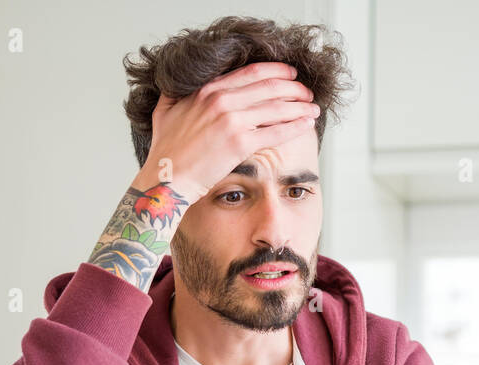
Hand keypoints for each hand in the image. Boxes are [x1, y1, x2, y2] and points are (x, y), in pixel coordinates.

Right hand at [132, 62, 319, 202]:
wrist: (167, 178)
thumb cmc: (165, 149)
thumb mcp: (165, 110)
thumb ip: (174, 93)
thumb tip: (174, 83)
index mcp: (208, 90)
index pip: (252, 72)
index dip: (276, 71)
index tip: (290, 75)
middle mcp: (223, 101)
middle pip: (270, 87)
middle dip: (294, 88)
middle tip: (307, 92)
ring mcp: (233, 121)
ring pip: (277, 107)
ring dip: (300, 106)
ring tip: (313, 108)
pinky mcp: (240, 143)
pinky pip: (277, 131)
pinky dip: (296, 126)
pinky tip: (307, 124)